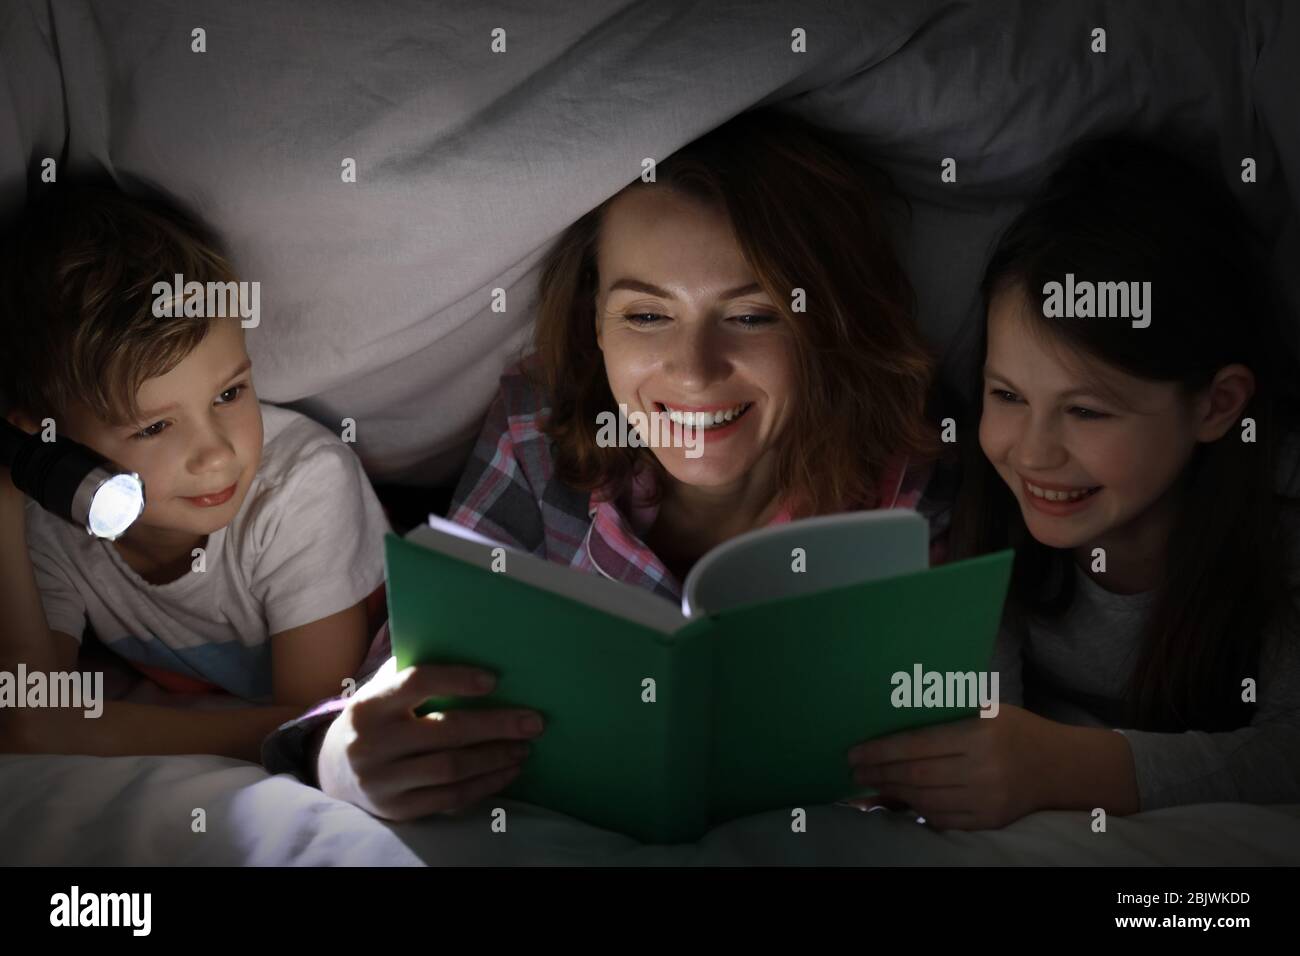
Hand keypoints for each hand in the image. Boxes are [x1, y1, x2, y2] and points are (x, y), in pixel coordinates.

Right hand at [317, 657, 544, 820]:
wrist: (333, 771)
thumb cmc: (375, 718)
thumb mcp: (381, 691)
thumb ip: (413, 673)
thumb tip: (474, 646)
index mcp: (369, 705)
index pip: (416, 683)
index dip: (457, 679)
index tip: (495, 680)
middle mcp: (372, 744)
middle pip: (445, 732)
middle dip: (496, 725)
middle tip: (533, 721)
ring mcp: (383, 781)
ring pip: (452, 768)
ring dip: (496, 757)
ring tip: (525, 746)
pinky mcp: (397, 809)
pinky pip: (450, 799)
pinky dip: (485, 785)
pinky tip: (508, 771)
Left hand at [846, 704, 1063, 829]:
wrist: (1061, 766)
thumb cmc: (1015, 729)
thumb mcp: (984, 710)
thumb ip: (943, 717)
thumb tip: (892, 728)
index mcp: (980, 734)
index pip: (918, 744)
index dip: (882, 751)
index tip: (855, 752)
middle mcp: (983, 769)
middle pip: (917, 775)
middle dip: (879, 773)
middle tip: (855, 770)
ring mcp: (987, 799)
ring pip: (926, 800)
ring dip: (892, 793)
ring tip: (871, 783)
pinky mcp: (991, 820)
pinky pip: (943, 820)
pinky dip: (917, 810)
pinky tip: (900, 799)